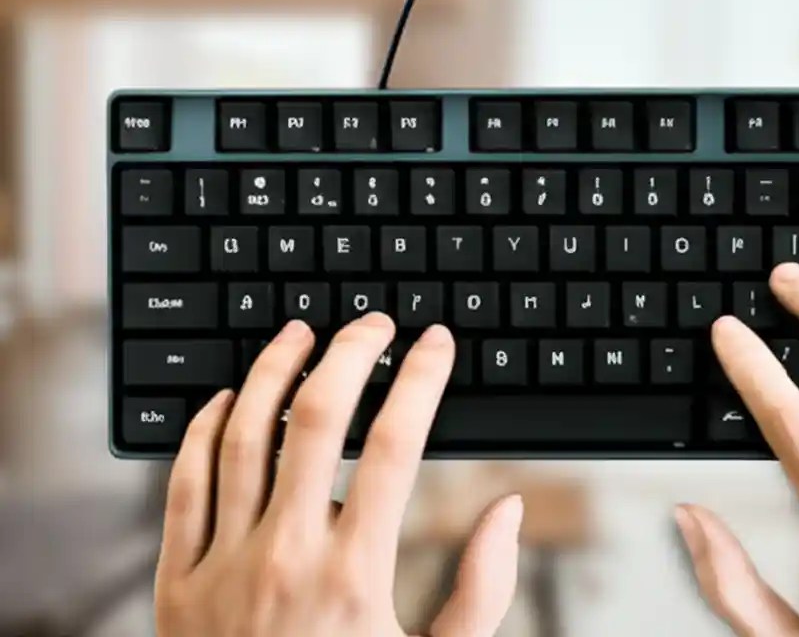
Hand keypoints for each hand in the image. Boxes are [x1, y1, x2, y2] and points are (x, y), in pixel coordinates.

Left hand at [154, 315, 521, 636]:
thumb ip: (482, 590)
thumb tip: (508, 512)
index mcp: (355, 573)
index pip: (393, 443)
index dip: (420, 379)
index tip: (435, 344)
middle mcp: (285, 556)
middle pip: (316, 418)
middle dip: (350, 353)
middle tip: (371, 323)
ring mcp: (222, 566)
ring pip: (242, 436)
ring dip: (271, 373)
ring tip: (297, 335)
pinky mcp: (175, 584)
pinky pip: (181, 486)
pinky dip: (199, 432)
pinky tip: (222, 402)